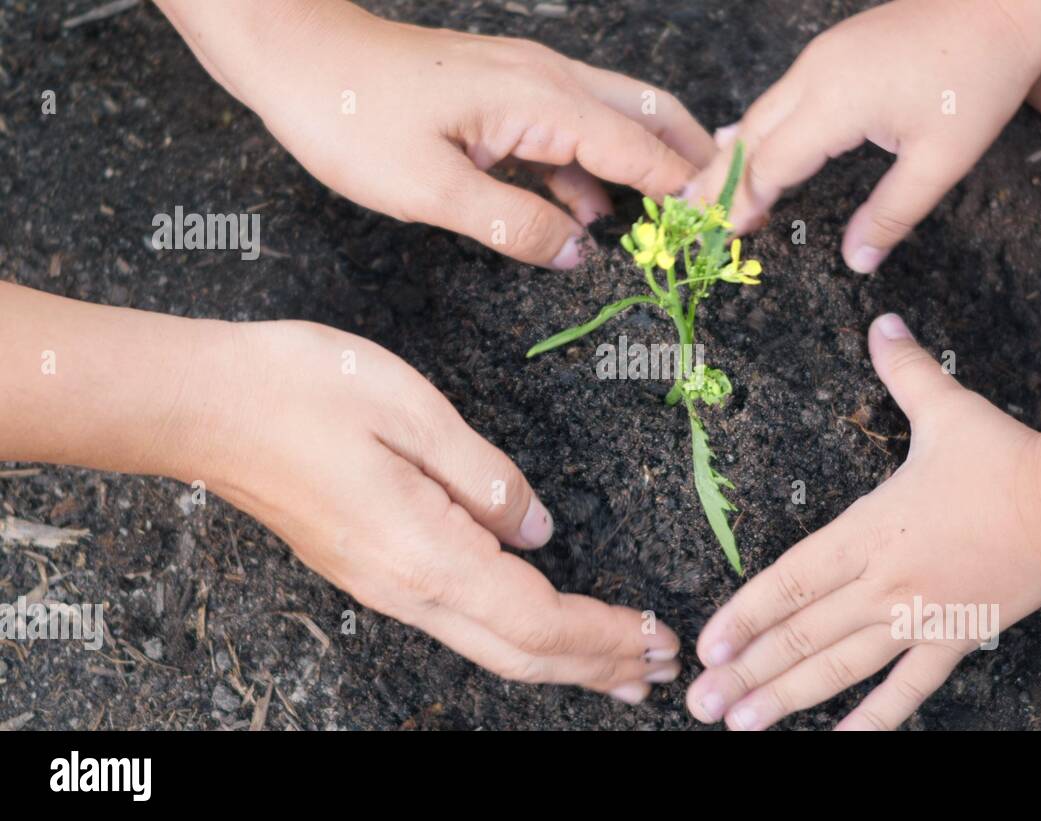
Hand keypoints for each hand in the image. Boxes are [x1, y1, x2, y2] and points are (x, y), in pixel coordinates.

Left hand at [160, 0, 714, 266]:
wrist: (297, 61)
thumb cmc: (351, 118)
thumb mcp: (431, 191)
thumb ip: (515, 226)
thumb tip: (580, 254)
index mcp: (540, 99)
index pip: (638, 147)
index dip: (685, 189)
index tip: (725, 225)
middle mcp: (547, 79)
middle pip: (647, 113)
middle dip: (690, 161)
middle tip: (722, 211)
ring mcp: (527, 80)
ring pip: (614, 119)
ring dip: (645, 167)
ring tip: (669, 223)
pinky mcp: (504, 93)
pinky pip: (570, 130)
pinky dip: (593, 170)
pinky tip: (589, 214)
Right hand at [185, 320, 679, 701]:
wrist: (200, 407)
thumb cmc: (298, 391)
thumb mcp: (414, 410)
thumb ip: (487, 477)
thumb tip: (540, 528)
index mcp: (427, 553)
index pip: (539, 620)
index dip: (605, 635)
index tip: (658, 637)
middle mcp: (407, 589)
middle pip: (521, 654)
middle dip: (596, 665)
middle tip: (659, 669)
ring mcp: (383, 587)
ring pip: (491, 646)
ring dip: (561, 659)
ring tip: (615, 663)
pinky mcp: (369, 571)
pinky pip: (461, 622)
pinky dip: (519, 636)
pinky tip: (538, 626)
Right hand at [686, 0, 1039, 271]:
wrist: (1003, 4)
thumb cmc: (979, 80)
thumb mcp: (942, 161)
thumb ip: (892, 214)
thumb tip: (857, 261)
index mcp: (836, 102)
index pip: (769, 163)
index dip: (743, 202)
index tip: (723, 235)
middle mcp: (815, 74)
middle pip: (750, 134)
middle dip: (719, 179)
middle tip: (692, 217)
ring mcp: (821, 56)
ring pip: (762, 111)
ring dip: (735, 153)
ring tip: (711, 191)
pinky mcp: (833, 49)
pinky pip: (781, 94)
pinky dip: (758, 127)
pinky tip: (743, 141)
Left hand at [687, 314, 1040, 728]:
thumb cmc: (1006, 459)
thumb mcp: (945, 408)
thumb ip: (904, 368)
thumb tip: (883, 322)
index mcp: (868, 530)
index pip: (788, 581)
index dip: (742, 614)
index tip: (706, 643)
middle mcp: (882, 583)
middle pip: (800, 634)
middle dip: (746, 670)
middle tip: (701, 702)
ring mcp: (917, 618)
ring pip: (839, 667)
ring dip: (787, 696)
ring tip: (742, 724)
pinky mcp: (955, 639)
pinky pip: (909, 689)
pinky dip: (876, 718)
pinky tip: (842, 738)